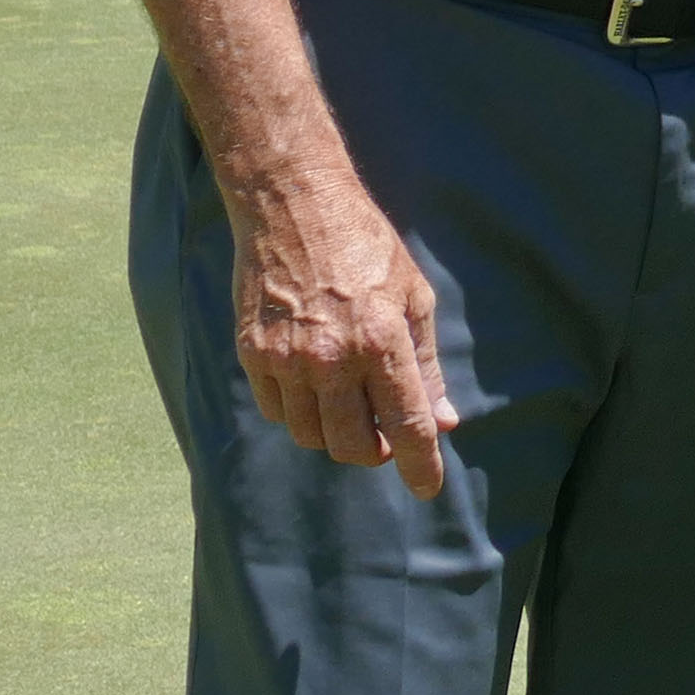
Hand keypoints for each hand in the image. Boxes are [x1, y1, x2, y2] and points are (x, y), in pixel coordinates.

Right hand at [227, 159, 450, 497]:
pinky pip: (278, 411)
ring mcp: (286, 359)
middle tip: (385, 437)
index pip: (406, 424)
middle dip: (374, 453)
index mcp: (381, 343)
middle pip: (351, 445)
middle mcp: (331, 359)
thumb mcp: (414, 297)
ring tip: (351, 408)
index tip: (427, 487)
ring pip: (311, 435)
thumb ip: (426, 364)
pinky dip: (301, 413)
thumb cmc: (366, 247)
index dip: (420, 464)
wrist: (293, 206)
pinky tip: (315, 388)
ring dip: (336, 435)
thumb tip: (442, 419)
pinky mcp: (253, 353)